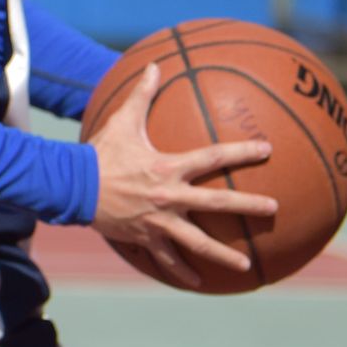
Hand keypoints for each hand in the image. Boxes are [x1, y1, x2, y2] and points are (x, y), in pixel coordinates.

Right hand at [89, 64, 278, 283]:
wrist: (72, 186)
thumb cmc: (100, 152)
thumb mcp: (122, 120)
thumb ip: (142, 94)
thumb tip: (154, 64)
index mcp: (168, 167)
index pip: (213, 157)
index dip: (242, 152)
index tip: (267, 150)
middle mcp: (169, 196)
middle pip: (217, 204)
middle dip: (248, 206)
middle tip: (274, 209)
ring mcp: (158, 221)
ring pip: (198, 242)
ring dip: (224, 255)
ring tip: (247, 266)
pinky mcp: (145, 238)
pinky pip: (167, 259)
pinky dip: (183, 271)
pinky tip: (200, 283)